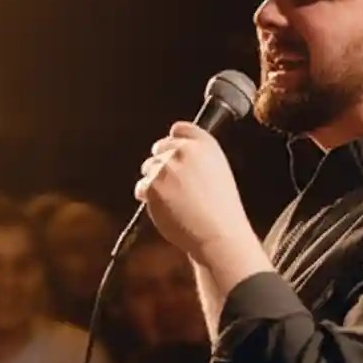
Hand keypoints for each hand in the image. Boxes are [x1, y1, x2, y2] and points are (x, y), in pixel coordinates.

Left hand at [135, 121, 254, 262]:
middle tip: (171, 183)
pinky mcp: (152, 185)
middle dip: (161, 162)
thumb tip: (175, 155)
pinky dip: (147, 197)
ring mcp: (165, 167)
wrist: (217, 233)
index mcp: (205, 144)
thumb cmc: (221, 209)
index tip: (171, 151)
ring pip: (148, 167)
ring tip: (172, 200)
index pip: (180, 129)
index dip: (173, 140)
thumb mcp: (218, 171)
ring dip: (154, 181)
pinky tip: (164, 208)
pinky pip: (141, 187)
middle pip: (160, 147)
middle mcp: (184, 150)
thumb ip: (197, 158)